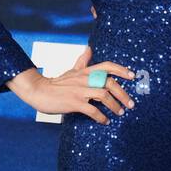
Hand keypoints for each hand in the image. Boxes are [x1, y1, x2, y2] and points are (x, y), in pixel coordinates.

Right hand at [7, 45, 134, 122]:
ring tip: (120, 113)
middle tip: (131, 104)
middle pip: (109, 82)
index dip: (120, 70)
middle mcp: (84, 79)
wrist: (38, 91)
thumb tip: (89, 48)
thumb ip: (82, 61)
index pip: (106, 66)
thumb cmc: (56, 83)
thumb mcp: (72, 70)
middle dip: (123, 93)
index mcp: (85, 72)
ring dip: (115, 106)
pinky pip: (92, 110)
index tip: (132, 76)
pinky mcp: (74, 102)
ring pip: (103, 95)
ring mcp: (79, 91)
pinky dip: (101, 117)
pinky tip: (105, 121)